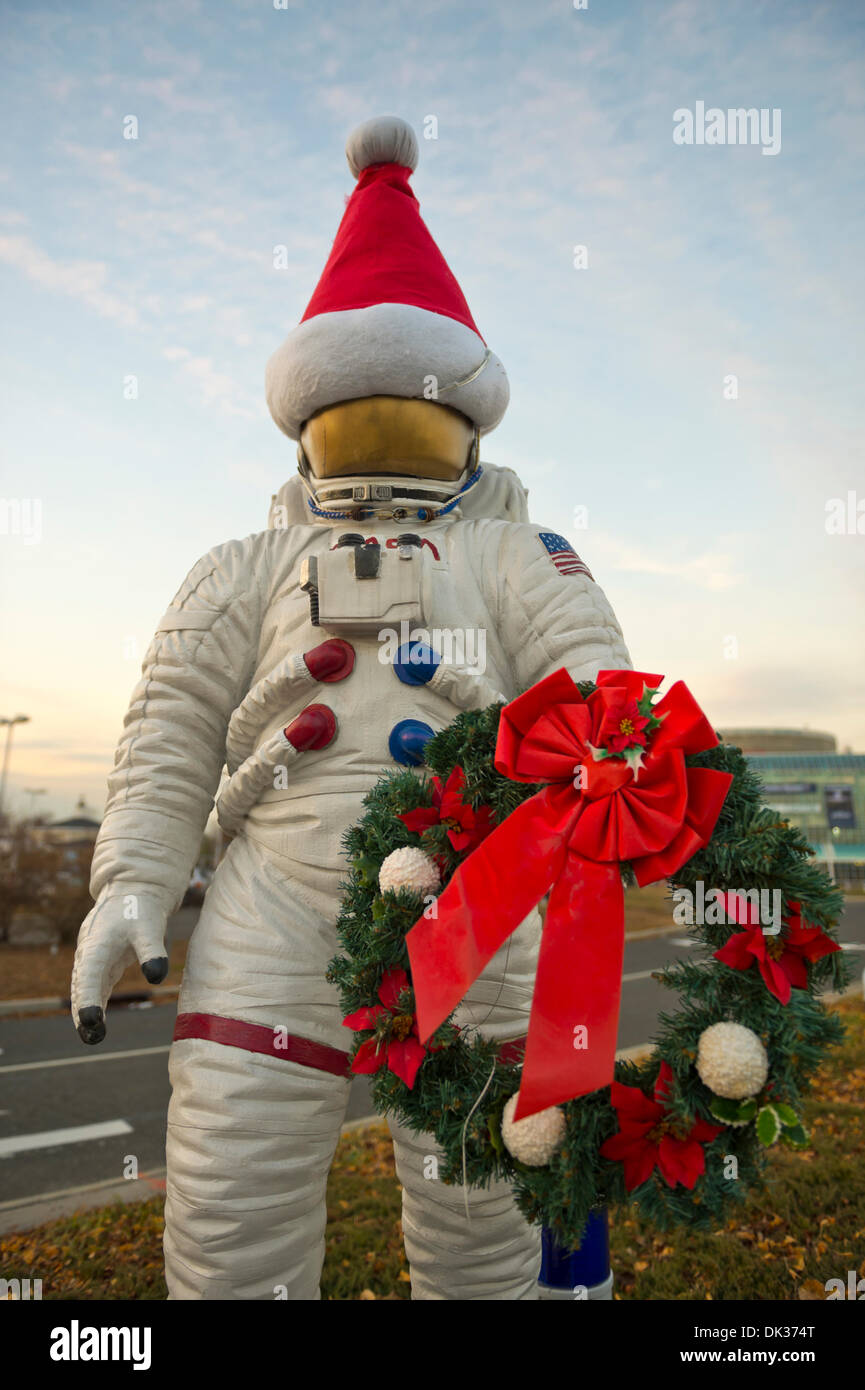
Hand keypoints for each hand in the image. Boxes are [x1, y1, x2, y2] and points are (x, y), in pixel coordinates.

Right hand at [71, 890, 168, 1044]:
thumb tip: (157, 977)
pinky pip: (94, 985)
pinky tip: (96, 1022)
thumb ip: (152, 951)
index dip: (87, 999)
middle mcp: (89, 952)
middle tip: (92, 1036)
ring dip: (86, 1010)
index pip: (88, 976)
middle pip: (81, 986)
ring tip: (92, 1037)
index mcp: (96, 944)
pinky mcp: (102, 961)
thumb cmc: (140, 908)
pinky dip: (94, 1002)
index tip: (90, 1020)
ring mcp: (92, 957)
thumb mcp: (149, 927)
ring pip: (84, 988)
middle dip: (84, 1011)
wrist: (134, 890)